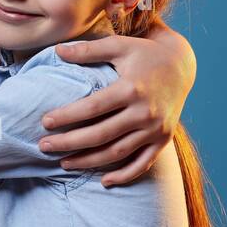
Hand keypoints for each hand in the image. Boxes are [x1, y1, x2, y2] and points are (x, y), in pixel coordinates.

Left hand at [39, 22, 195, 186]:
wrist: (182, 67)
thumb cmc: (145, 54)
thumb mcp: (119, 45)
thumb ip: (88, 50)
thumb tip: (57, 50)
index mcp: (131, 89)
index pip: (92, 108)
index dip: (67, 116)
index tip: (45, 122)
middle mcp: (145, 112)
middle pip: (101, 134)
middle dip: (69, 143)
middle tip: (44, 146)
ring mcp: (156, 129)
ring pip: (117, 152)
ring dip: (89, 161)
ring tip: (63, 163)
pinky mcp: (163, 139)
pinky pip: (143, 163)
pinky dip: (124, 175)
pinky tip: (103, 181)